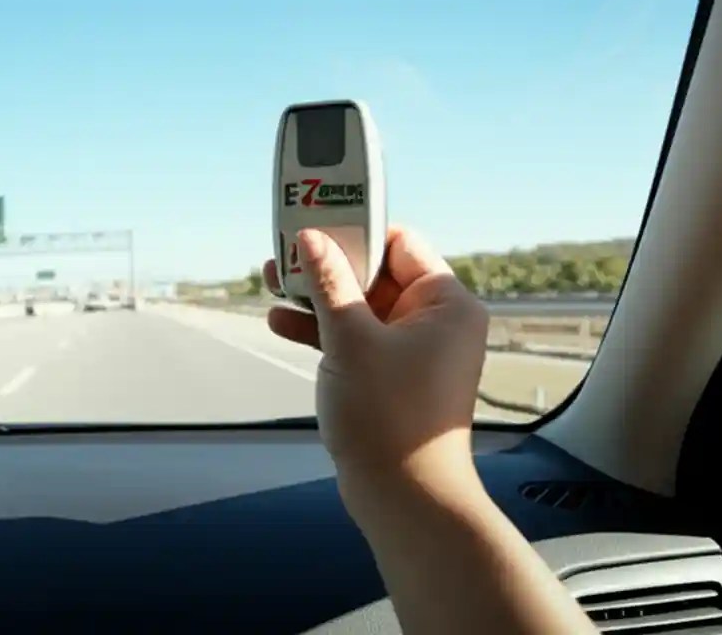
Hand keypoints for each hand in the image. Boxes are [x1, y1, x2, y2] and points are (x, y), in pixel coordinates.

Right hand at [262, 227, 488, 485]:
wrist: (403, 497)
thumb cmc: (391, 421)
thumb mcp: (350, 339)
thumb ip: (328, 283)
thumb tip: (312, 239)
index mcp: (446, 302)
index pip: (400, 242)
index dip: (356, 231)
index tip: (315, 224)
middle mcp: (437, 322)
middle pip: (376, 272)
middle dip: (328, 265)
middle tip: (287, 254)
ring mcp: (415, 350)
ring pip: (361, 306)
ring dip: (319, 296)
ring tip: (275, 283)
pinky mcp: (393, 375)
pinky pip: (358, 337)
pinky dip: (325, 329)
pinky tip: (284, 322)